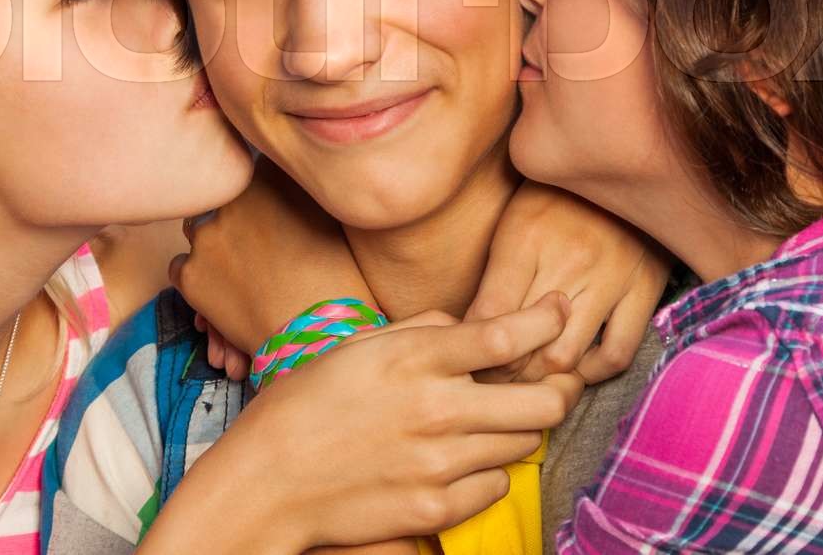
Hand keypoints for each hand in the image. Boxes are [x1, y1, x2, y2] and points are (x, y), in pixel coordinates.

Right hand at [144, 295, 575, 554]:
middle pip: (543, 401)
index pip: (508, 333)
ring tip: (486, 421)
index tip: (557, 311)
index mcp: (415, 359)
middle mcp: (437, 410)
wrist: (265, 483)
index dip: (547, 319)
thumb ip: (421, 329)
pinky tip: (458, 460)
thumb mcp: (357, 346)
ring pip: (525, 444)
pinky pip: (496, 486)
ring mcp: (439, 465)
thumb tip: (470, 325)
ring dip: (516, 429)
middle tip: (544, 381)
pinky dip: (487, 471)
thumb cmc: (305, 405)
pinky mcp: (436, 510)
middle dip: (555, 387)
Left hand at [172, 157, 374, 357]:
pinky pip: (180, 267)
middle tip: (254, 245)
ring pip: (198, 230)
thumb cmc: (338, 279)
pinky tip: (222, 293)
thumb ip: (298, 192)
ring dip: (214, 245)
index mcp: (267, 177)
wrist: (319, 334)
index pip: (249, 167)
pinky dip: (197, 278)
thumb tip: (286, 179)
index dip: (258, 190)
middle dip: (234, 217)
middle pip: (222, 199)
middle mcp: (232, 198)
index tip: (266, 209)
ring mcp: (206, 235)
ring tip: (240, 272)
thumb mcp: (328, 217)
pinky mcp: (189, 273)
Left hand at [465, 182, 671, 383]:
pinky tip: (579, 365)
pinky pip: (618, 352)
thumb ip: (494, 276)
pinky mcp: (645, 288)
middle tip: (498, 377)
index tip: (470, 358)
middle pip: (524, 346)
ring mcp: (610, 277)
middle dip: (504, 372)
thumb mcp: (513, 221)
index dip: (474, 349)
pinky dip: (594, 371)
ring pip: (567, 357)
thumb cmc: (558, 195)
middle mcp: (568, 260)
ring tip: (533, 376)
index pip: (488, 317)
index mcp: (525, 239)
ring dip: (544, 377)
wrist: (625, 157)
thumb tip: (466, 330)